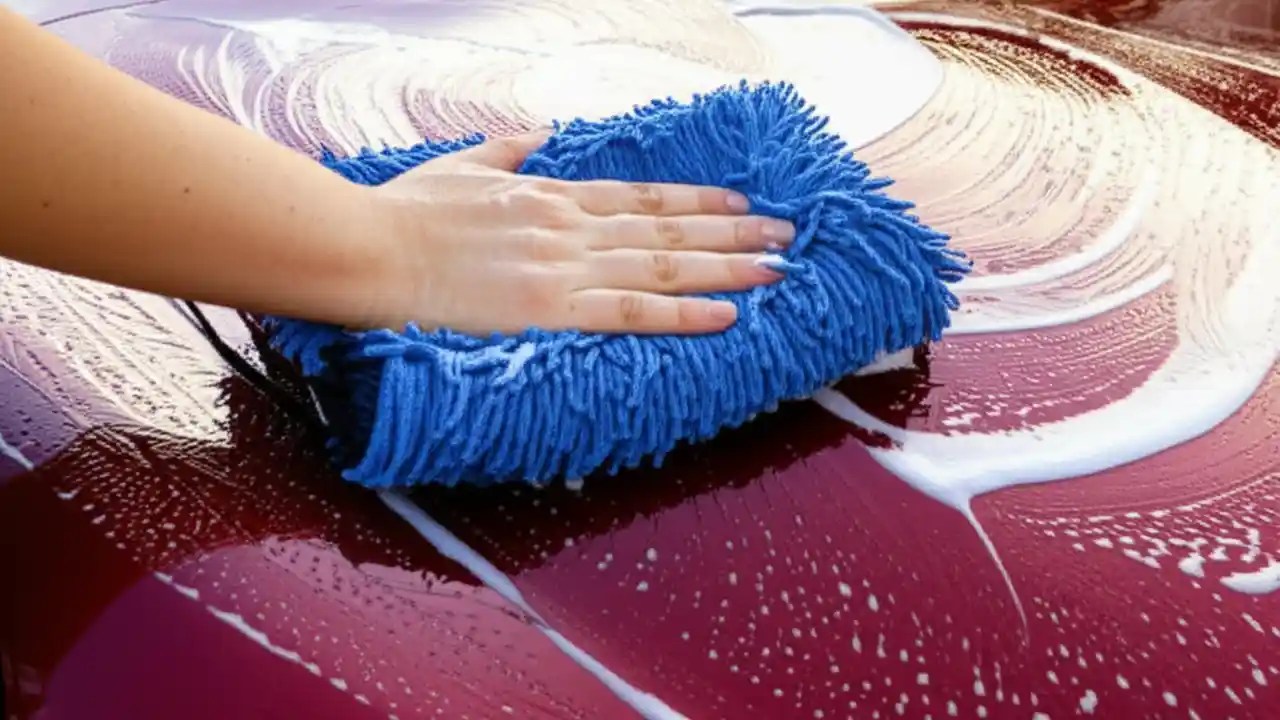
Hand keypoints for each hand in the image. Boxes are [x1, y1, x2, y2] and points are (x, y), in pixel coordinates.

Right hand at [368, 131, 794, 334]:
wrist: (366, 251)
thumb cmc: (404, 214)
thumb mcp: (461, 166)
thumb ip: (508, 151)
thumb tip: (542, 136)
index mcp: (549, 196)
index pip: (639, 198)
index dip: (695, 202)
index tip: (740, 202)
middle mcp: (568, 228)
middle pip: (666, 230)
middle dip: (731, 233)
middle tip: (785, 235)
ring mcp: (562, 269)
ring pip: (661, 266)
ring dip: (724, 268)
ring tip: (775, 270)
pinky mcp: (548, 311)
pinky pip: (629, 313)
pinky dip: (681, 315)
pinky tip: (725, 316)